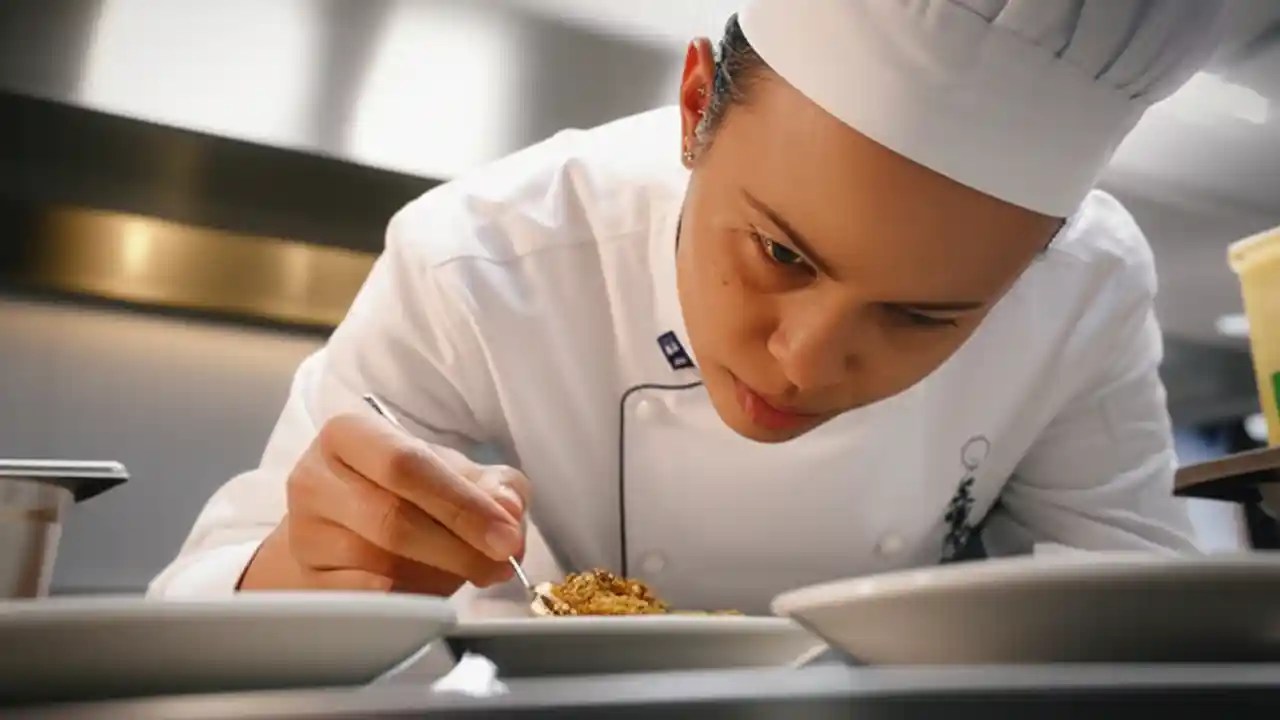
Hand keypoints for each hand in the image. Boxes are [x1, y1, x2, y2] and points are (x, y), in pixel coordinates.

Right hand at [240, 412, 527, 595]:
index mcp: (350, 434)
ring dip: (441, 576)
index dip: (462, 504)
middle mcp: (315, 479)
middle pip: (393, 520)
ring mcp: (303, 534)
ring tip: (473, 571)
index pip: (406, 464)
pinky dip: (412, 600)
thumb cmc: (406, 492)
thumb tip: (509, 511)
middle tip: (501, 564)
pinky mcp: (307, 583)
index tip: (506, 537)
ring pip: (381, 566)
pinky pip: (368, 601)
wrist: (345, 527)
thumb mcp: (454, 473)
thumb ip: (493, 486)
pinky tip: (435, 592)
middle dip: (460, 548)